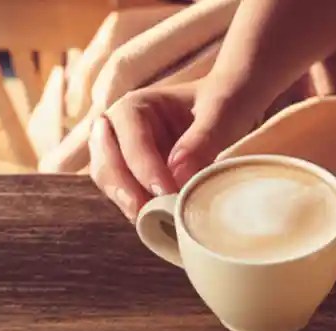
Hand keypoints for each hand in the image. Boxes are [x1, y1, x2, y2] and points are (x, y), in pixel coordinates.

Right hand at [90, 79, 265, 218]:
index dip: (145, 167)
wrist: (229, 107)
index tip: (166, 191)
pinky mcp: (132, 178)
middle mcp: (118, 131)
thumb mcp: (220, 110)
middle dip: (125, 191)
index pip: (130, 138)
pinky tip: (158, 223)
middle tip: (149, 215)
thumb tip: (178, 174)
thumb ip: (202, 138)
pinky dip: (139, 211)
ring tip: (154, 223)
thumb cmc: (222, 100)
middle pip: (106, 163)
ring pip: (110, 184)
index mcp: (133, 106)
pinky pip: (126, 197)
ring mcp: (122, 156)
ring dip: (128, 204)